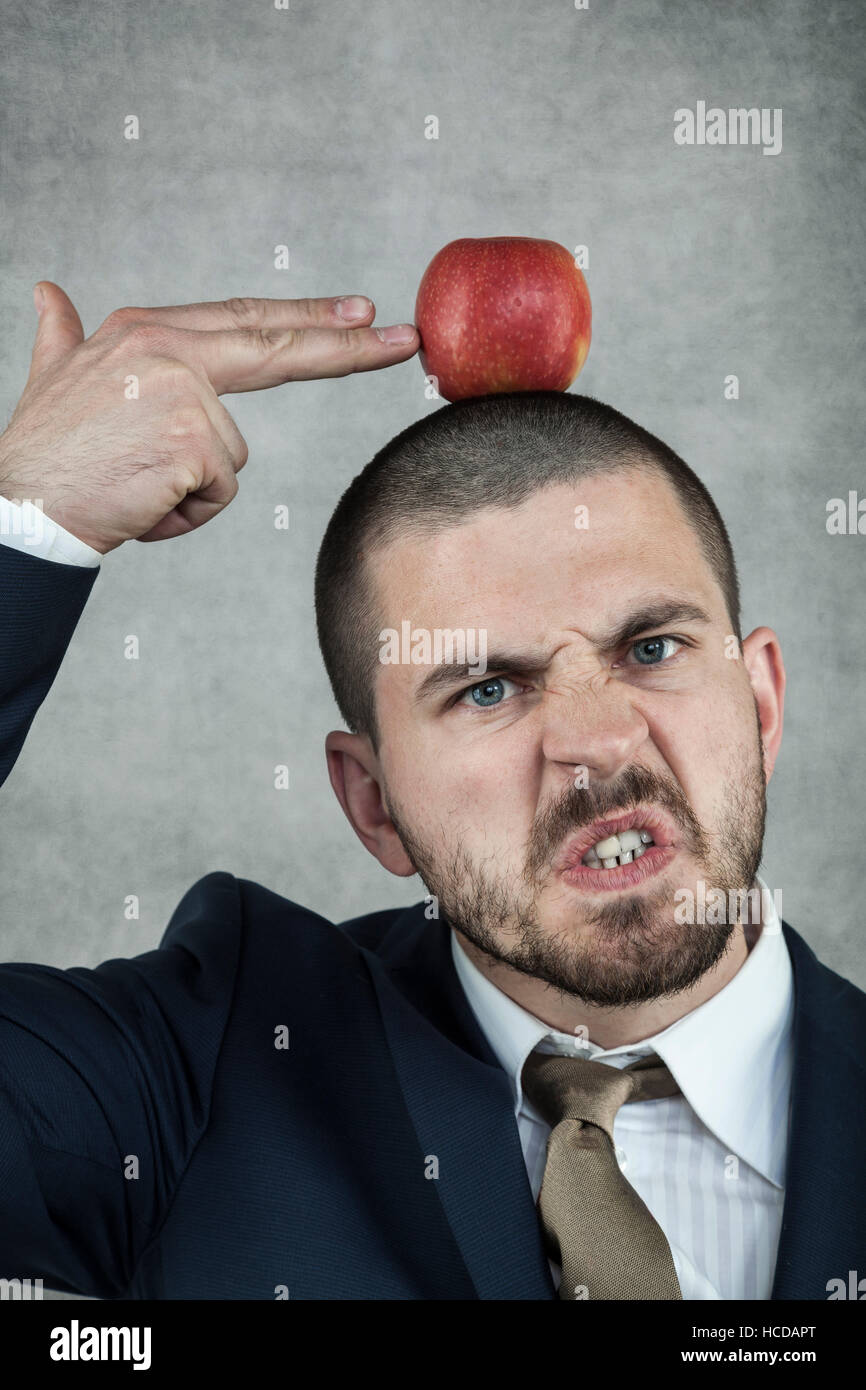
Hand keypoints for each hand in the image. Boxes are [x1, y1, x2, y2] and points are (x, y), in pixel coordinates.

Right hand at [0, 283, 418, 552]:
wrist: (21, 506)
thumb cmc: (43, 451)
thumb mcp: (53, 374)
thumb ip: (61, 332)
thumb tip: (50, 292)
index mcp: (147, 331)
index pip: (244, 319)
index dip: (304, 318)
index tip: (359, 313)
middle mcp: (168, 349)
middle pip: (276, 346)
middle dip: (348, 346)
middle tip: (405, 340)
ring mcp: (184, 392)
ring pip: (233, 457)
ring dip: (193, 488)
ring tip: (136, 485)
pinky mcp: (195, 443)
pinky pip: (219, 493)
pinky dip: (184, 513)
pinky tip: (142, 502)